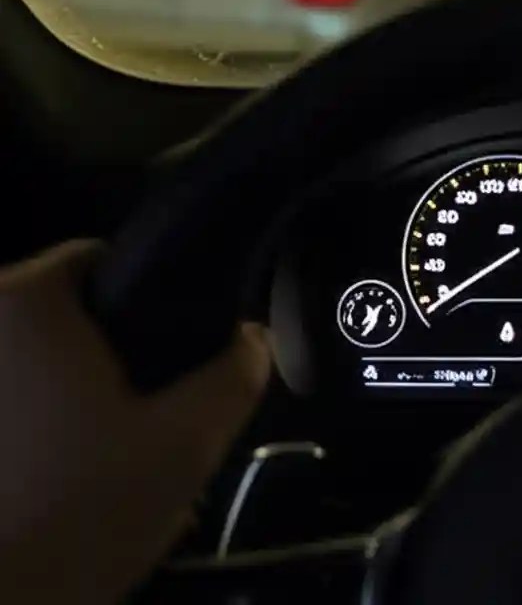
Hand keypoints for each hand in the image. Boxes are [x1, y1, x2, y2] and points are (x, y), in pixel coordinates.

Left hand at [0, 241, 269, 604]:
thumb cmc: (83, 508)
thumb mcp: (187, 444)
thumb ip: (234, 377)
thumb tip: (254, 337)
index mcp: (24, 303)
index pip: (97, 257)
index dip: (152, 300)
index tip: (178, 358)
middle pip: (63, 316)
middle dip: (109, 360)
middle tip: (152, 423)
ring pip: (35, 366)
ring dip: (73, 400)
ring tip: (113, 461)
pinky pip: (13, 404)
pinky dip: (37, 430)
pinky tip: (67, 481)